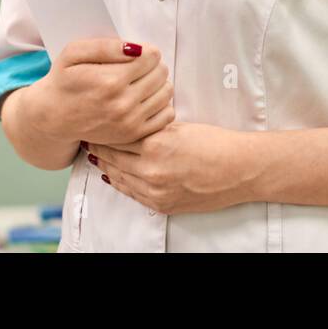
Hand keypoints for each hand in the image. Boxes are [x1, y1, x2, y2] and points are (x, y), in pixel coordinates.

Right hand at [25, 39, 174, 145]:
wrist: (54, 117)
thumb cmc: (64, 81)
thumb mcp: (74, 53)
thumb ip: (105, 46)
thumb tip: (137, 48)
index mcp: (110, 81)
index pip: (152, 56)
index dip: (146, 51)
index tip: (136, 54)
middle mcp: (123, 104)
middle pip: (161, 73)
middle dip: (153, 65)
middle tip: (138, 67)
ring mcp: (130, 122)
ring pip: (166, 92)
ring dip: (158, 83)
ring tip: (142, 81)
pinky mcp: (134, 134)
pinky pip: (167, 114)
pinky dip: (161, 103)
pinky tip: (145, 98)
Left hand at [87, 122, 255, 215]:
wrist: (239, 170)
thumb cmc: (216, 143)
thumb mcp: (179, 127)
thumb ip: (151, 129)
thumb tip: (128, 126)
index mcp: (156, 144)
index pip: (118, 137)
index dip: (104, 131)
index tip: (94, 124)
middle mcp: (152, 170)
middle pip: (113, 158)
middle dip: (99, 148)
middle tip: (88, 138)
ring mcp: (156, 191)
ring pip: (119, 178)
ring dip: (106, 166)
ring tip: (95, 156)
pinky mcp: (162, 205)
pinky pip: (132, 194)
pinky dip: (120, 183)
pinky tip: (111, 176)